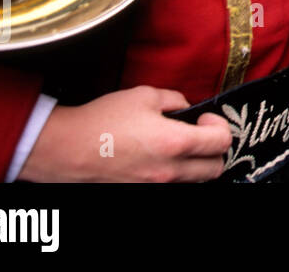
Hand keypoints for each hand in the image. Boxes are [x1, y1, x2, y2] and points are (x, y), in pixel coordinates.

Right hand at [17, 86, 231, 182]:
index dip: (220, 125)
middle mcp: (169, 171)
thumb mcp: (144, 96)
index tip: (205, 117)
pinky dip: (177, 174)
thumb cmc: (103, 121)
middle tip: (200, 133)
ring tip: (181, 146)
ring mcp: (155, 187)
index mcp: (174, 143)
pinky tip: (162, 158)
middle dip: (215, 149)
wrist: (66, 149)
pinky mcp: (142, 192)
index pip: (222, 141)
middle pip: (216, 168)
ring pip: (196, 181)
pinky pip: (173, 186)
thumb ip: (175, 100)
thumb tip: (187, 108)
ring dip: (197, 164)